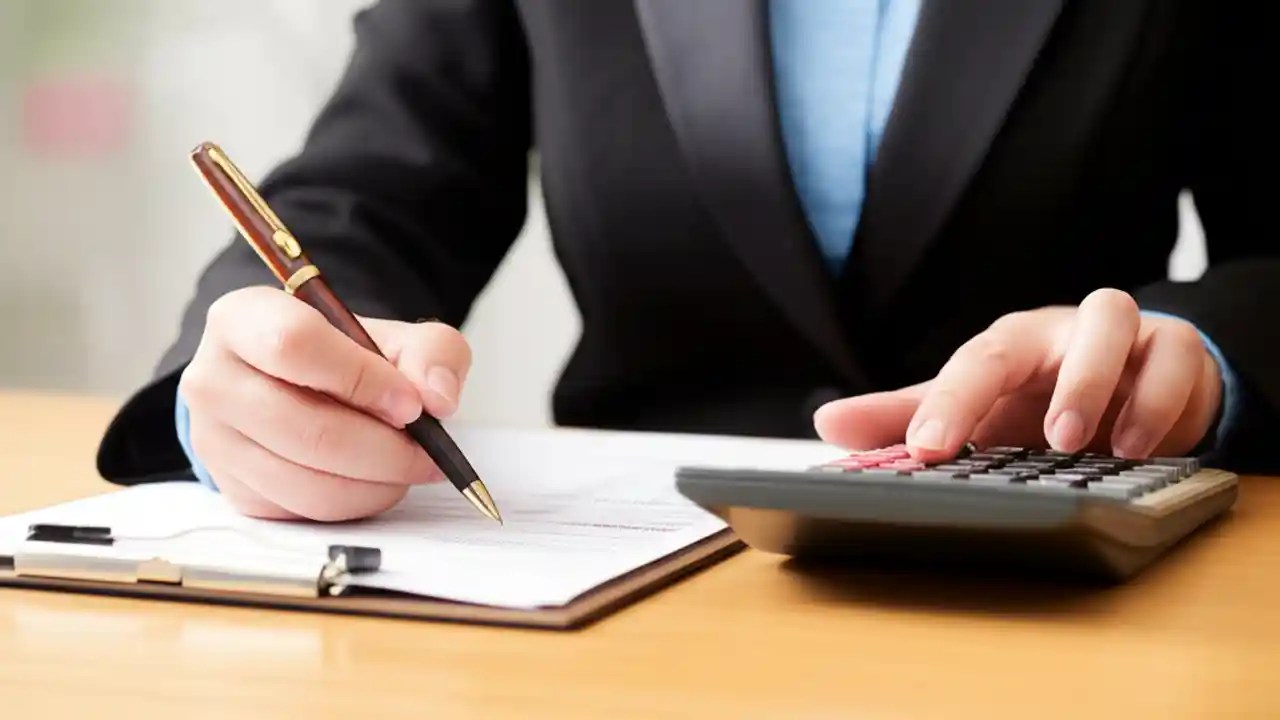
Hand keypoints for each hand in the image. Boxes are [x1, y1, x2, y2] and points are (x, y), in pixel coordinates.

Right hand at [179, 287, 471, 520]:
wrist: (303, 388)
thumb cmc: (346, 357)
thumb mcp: (396, 336)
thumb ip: (432, 354)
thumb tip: (437, 399)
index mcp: (242, 319)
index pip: (294, 345)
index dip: (361, 379)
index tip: (410, 405)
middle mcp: (213, 379)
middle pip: (303, 429)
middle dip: (383, 450)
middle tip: (428, 452)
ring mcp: (215, 442)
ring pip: (306, 482)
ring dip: (376, 484)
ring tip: (410, 467)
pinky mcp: (234, 490)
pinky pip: (303, 512)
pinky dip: (355, 504)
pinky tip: (377, 480)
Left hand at [815, 289, 1222, 460]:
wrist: (1133, 388)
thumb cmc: (1042, 397)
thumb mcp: (980, 412)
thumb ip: (907, 417)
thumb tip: (826, 423)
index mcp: (1005, 347)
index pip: (969, 364)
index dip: (945, 405)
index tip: (924, 451)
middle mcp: (1055, 331)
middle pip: (1032, 330)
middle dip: (1015, 381)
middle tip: (1038, 439)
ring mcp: (1118, 335)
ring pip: (1112, 318)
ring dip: (1097, 380)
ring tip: (1088, 444)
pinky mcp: (1174, 351)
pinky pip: (1175, 359)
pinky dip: (1160, 401)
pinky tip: (1139, 447)